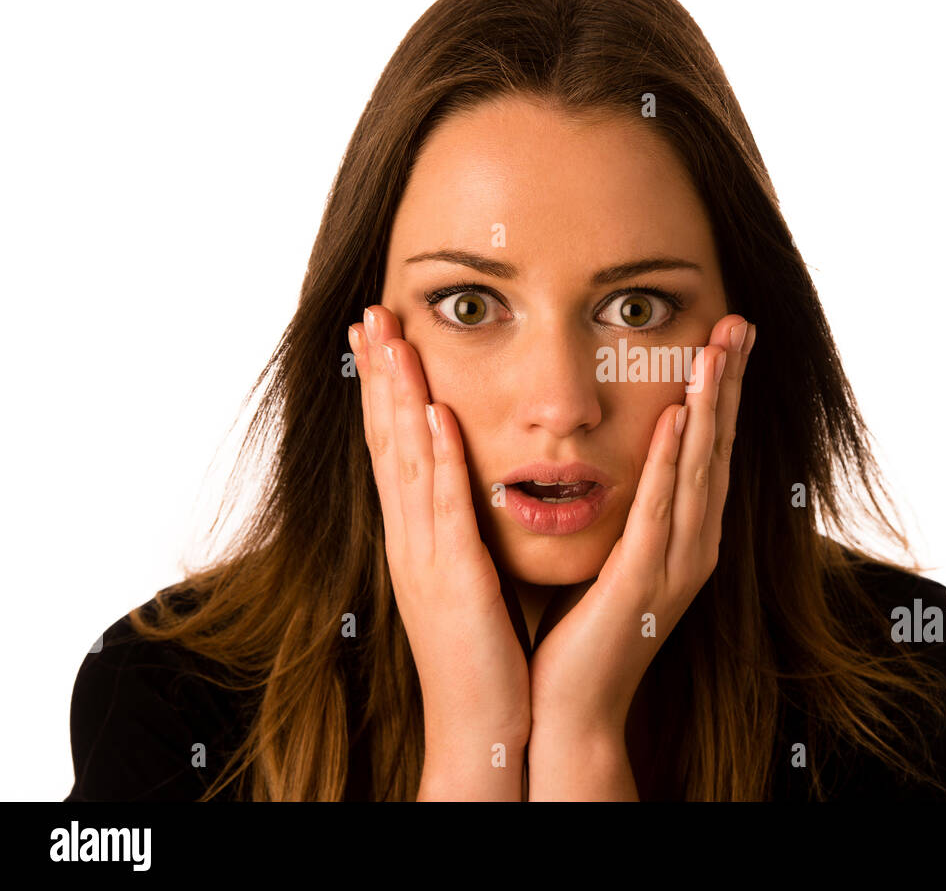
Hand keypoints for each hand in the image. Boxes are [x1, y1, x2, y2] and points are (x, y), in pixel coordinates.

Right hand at [351, 305, 531, 799]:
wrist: (480, 722)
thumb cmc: (483, 650)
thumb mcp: (468, 576)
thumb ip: (463, 528)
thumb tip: (470, 482)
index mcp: (416, 536)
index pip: (394, 448)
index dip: (384, 390)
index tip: (380, 337)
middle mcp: (410, 537)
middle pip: (387, 441)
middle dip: (378, 375)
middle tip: (370, 315)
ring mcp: (426, 557)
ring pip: (408, 462)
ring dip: (399, 398)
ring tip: (391, 340)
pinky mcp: (454, 580)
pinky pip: (445, 510)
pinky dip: (440, 461)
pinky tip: (438, 417)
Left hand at [525, 315, 755, 787]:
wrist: (572, 709)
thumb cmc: (582, 633)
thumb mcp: (611, 557)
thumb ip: (626, 512)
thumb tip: (616, 459)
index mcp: (685, 538)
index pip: (708, 451)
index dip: (719, 393)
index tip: (724, 338)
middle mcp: (693, 546)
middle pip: (716, 449)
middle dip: (727, 384)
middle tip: (739, 323)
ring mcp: (675, 565)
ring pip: (698, 470)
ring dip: (710, 406)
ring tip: (717, 349)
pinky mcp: (642, 582)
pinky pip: (661, 511)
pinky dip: (673, 463)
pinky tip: (680, 418)